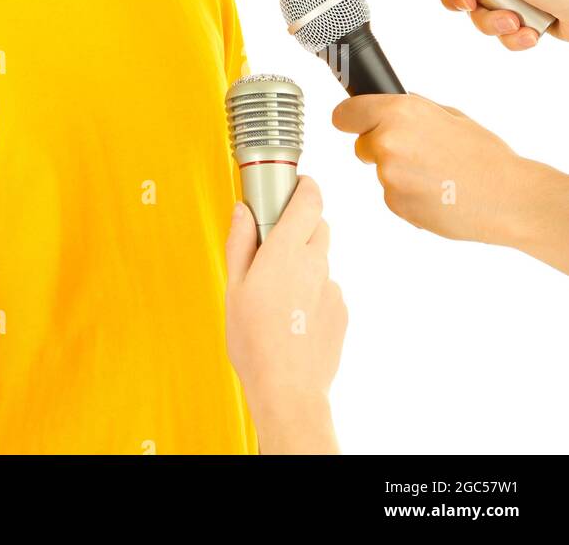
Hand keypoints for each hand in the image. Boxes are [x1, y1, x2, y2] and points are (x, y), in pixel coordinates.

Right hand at [225, 175, 345, 452]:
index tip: (293, 186)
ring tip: (279, 292)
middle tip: (274, 244)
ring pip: (321, 258)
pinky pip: (327, 287)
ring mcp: (332, 287)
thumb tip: (243, 209)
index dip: (304, 186)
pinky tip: (293, 315)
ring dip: (304, 261)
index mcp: (286, 251)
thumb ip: (240, 242)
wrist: (288, 388)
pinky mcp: (342, 311)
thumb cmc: (254, 340)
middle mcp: (315, 263)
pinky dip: (313, 291)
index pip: (310, 199)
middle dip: (299, 225)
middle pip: (318, 225)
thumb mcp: (234, 286)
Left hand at [331, 92, 533, 245]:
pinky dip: (409, 196)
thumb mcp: (448, 115)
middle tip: (418, 154)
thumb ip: (411, 110)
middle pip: (362, 145)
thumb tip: (386, 106)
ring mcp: (389, 176)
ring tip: (437, 175)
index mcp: (398, 112)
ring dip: (400, 175)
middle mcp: (387, 142)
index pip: (345, 114)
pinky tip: (438, 193)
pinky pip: (393, 196)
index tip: (351, 122)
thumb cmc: (485, 155)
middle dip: (381, 149)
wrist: (508, 197)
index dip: (350, 119)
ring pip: (381, 172)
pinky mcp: (396, 204)